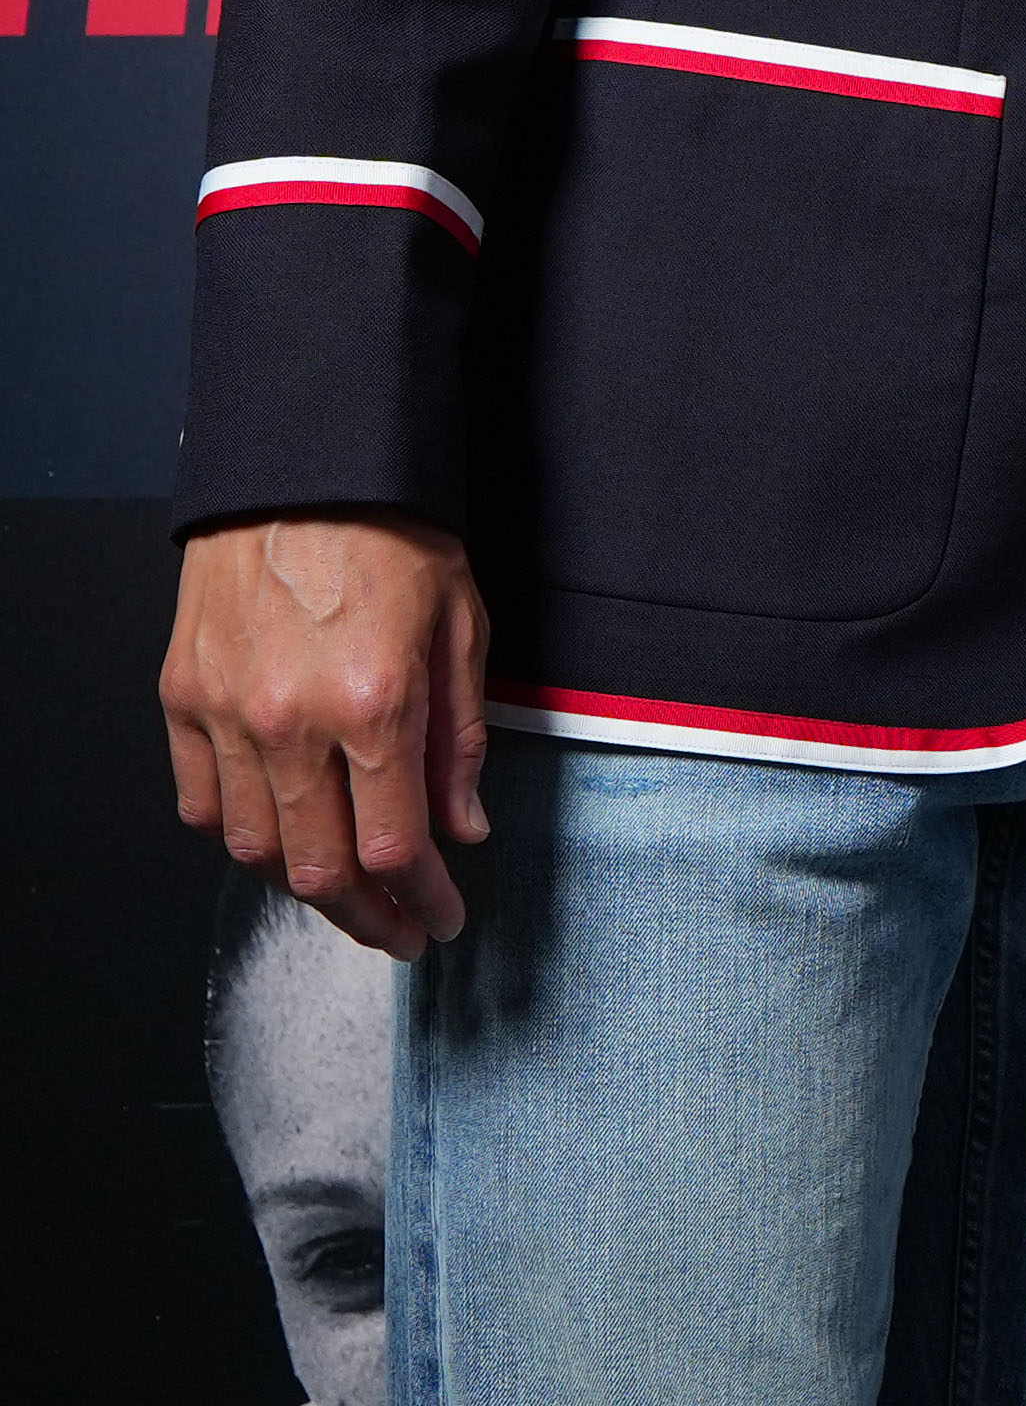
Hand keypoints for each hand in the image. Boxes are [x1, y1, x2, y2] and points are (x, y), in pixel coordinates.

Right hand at [161, 512, 489, 959]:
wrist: (302, 471)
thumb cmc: (392, 537)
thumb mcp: (464, 630)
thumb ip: (461, 742)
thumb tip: (464, 829)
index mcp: (375, 705)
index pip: (398, 848)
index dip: (425, 901)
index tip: (443, 920)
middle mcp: (291, 722)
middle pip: (319, 870)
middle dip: (366, 919)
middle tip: (398, 933)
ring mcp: (225, 714)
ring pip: (254, 849)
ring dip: (302, 888)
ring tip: (346, 896)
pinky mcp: (181, 698)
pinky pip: (202, 804)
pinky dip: (240, 838)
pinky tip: (280, 839)